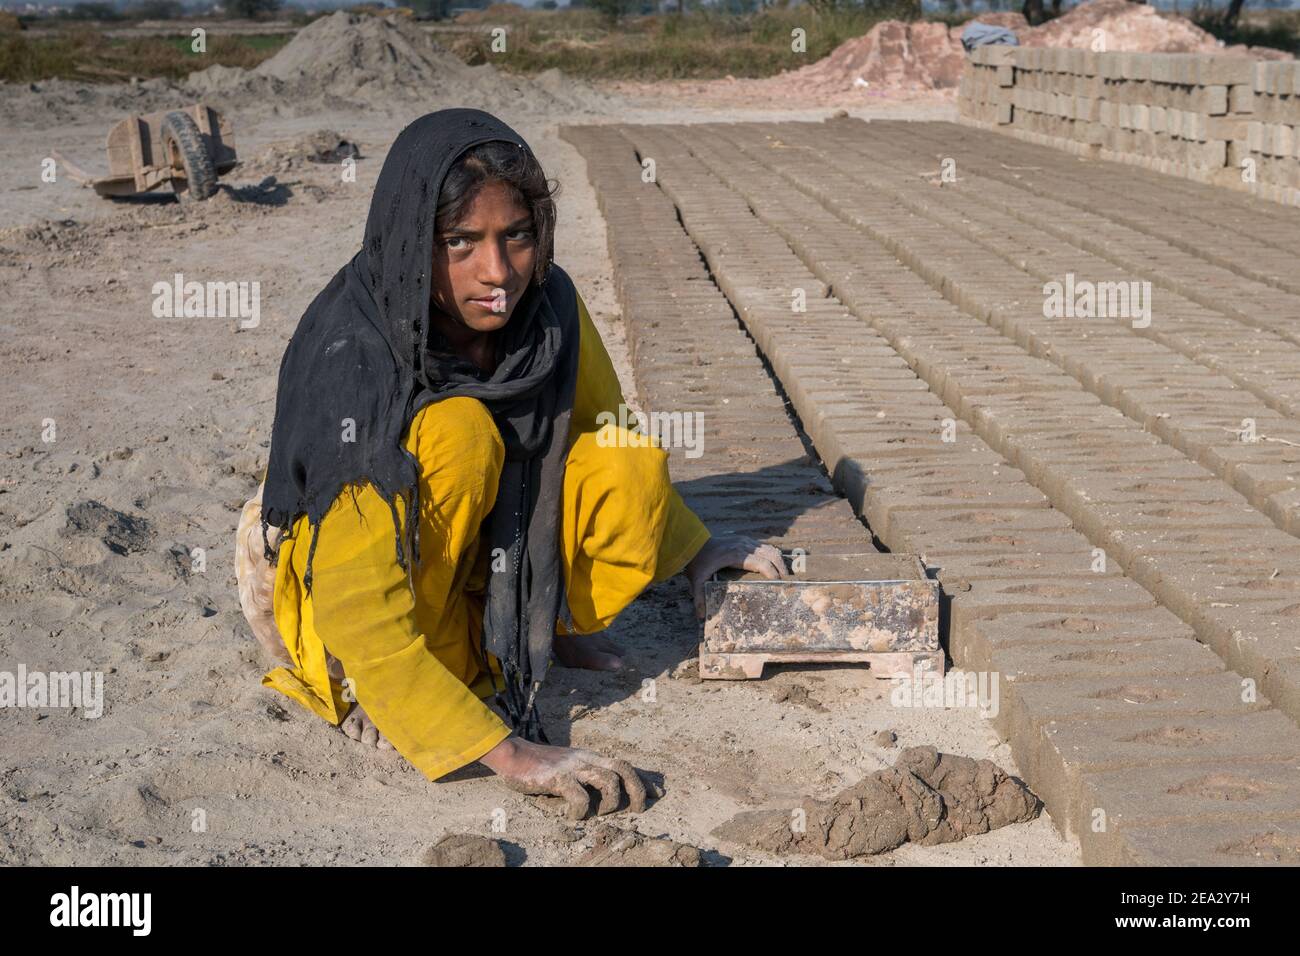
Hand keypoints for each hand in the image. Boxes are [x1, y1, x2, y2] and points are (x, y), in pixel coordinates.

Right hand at [479, 737, 647, 819]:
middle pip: (624, 768)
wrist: (513, 755)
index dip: (644, 780)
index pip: (625, 765)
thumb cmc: (541, 765)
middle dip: (638, 790)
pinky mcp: (558, 778)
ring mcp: (573, 767)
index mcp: (591, 757)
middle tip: (637, 810)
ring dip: (611, 802)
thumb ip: (587, 776)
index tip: (658, 794)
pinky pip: (580, 797)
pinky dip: (581, 812)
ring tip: (600, 814)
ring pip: (609, 780)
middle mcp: (587, 759)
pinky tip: (572, 817)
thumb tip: (607, 794)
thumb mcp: (571, 767)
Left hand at [684, 534, 786, 619]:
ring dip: (779, 561)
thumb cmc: (696, 561)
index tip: (779, 585)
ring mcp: (745, 541)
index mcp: (737, 556)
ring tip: (784, 575)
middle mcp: (744, 546)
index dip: (773, 574)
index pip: (763, 564)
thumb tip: (701, 617)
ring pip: (770, 549)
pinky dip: (772, 555)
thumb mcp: (696, 579)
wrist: (691, 540)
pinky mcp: (744, 539)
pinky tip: (773, 565)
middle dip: (782, 568)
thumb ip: (698, 597)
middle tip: (788, 582)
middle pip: (772, 555)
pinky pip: (763, 546)